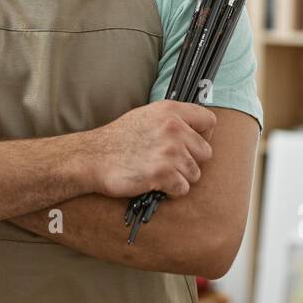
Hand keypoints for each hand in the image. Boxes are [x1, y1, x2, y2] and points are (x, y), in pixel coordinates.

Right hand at [79, 101, 215, 199]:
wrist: (92, 157)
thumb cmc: (118, 139)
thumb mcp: (146, 116)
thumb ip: (171, 119)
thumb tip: (195, 129)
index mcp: (171, 110)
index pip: (209, 121)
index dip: (203, 135)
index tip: (191, 144)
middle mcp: (174, 128)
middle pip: (206, 152)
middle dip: (190, 161)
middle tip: (170, 163)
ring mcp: (169, 151)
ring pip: (195, 173)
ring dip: (179, 177)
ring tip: (158, 173)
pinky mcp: (163, 173)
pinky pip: (183, 189)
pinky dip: (170, 191)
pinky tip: (155, 183)